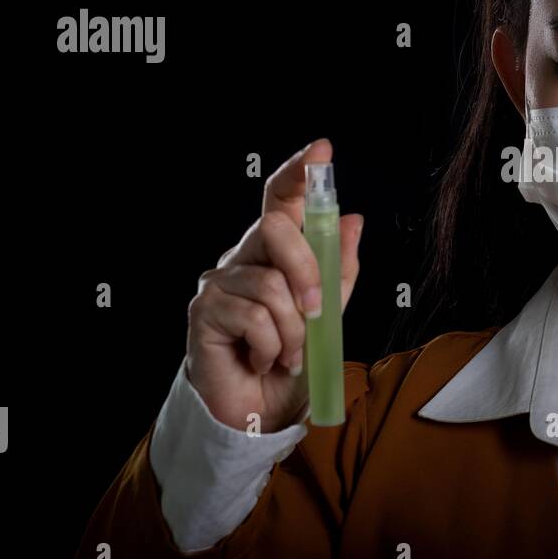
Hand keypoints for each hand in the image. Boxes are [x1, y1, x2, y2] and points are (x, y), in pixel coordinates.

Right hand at [185, 139, 363, 431]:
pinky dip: (273, 345)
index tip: (321, 149)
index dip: (299, 172)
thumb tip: (353, 218)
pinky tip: (265, 358)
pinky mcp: (204, 311)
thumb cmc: (291, 357)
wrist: (260, 409)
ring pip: (271, 284)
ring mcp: (220, 281)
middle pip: (275, 228)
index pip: (281, 199)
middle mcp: (243, 257)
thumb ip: (339, 268)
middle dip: (308, 271)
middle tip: (316, 312)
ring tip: (289, 352)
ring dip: (294, 329)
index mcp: (275, 251)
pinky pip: (254, 316)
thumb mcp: (328, 312)